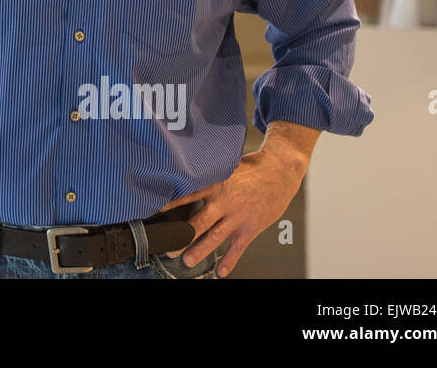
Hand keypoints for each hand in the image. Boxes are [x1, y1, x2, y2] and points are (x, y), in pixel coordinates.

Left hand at [159, 147, 306, 277]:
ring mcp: (238, 216)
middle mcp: (225, 202)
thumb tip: (186, 174)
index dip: (171, 203)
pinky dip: (229, 261)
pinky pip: (238, 247)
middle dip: (182, 236)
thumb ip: (209, 175)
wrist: (281, 171)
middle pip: (199, 223)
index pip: (188, 195)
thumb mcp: (226, 165)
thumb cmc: (252, 167)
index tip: (155, 211)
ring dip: (200, 250)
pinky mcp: (251, 227)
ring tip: (187, 261)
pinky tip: (220, 272)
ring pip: (215, 237)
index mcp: (216, 184)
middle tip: (167, 247)